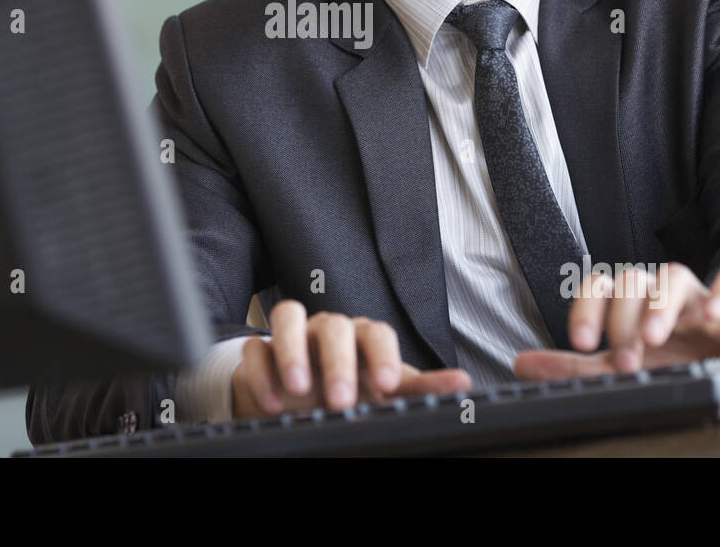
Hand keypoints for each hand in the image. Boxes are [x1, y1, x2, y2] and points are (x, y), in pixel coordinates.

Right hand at [231, 299, 470, 417]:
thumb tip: (464, 383)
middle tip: (340, 400)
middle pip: (334, 325)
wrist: (304, 402)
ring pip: (288, 316)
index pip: (377, 332)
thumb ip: (422, 389)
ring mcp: (292, 336)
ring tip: (297, 391)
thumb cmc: (354, 391)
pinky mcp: (260, 352)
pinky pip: (256, 349)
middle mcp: (328, 330)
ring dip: (292, 351)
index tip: (384, 385)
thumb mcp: (386, 393)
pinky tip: (271, 404)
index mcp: (363, 338)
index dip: (382, 354)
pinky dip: (261, 372)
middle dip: (337, 362)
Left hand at [512, 264, 719, 381]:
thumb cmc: (672, 362)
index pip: (598, 286)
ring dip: (660, 305)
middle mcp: (658, 294)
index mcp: (628, 304)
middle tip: (623, 357)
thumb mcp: (619, 368)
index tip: (581, 342)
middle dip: (623, 317)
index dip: (586, 309)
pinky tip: (713, 313)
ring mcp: (696, 297)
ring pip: (673, 277)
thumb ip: (573, 367)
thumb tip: (521, 364)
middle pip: (632, 281)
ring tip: (653, 337)